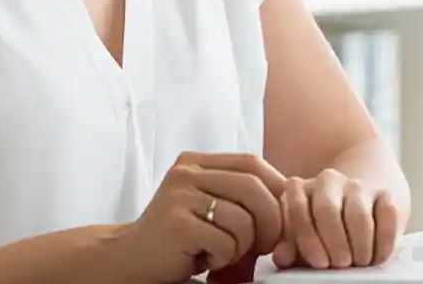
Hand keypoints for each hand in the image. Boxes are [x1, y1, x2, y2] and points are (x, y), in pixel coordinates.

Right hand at [113, 151, 286, 283]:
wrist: (130, 260)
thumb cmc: (180, 238)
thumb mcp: (211, 206)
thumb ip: (242, 196)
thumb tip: (292, 196)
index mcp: (196, 162)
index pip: (252, 163)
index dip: (276, 188)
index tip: (282, 216)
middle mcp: (186, 172)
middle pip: (253, 187)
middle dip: (270, 221)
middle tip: (263, 246)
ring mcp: (178, 196)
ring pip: (242, 218)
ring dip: (243, 246)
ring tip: (224, 253)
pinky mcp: (176, 224)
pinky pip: (225, 241)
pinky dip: (224, 258)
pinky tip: (206, 259)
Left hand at [272, 169, 400, 270]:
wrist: (359, 198)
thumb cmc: (323, 225)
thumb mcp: (303, 234)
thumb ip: (291, 245)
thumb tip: (282, 257)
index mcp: (301, 189)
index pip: (298, 209)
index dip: (308, 239)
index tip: (318, 262)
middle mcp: (328, 181)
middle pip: (327, 210)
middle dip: (334, 244)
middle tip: (340, 264)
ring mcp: (357, 185)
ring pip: (358, 216)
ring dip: (359, 246)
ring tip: (358, 262)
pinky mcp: (385, 193)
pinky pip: (387, 216)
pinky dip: (383, 242)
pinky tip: (376, 256)